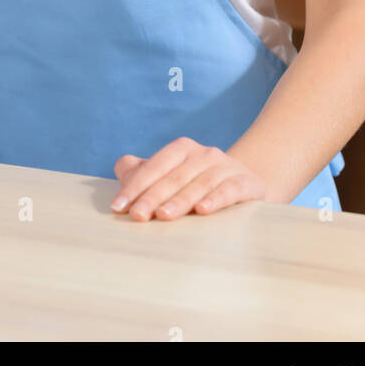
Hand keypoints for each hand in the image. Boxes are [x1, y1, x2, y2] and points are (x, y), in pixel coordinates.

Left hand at [110, 137, 265, 220]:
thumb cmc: (197, 183)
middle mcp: (204, 154)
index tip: (117, 207)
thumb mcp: (171, 175)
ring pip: (199, 184)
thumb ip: (144, 172)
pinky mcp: (246, 183)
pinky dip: (215, 199)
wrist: (245, 184)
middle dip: (152, 197)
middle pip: (174, 176)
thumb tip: (123, 169)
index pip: (154, 166)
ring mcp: (226, 167)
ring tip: (163, 216)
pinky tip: (202, 211)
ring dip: (180, 200)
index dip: (135, 186)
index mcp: (182, 149)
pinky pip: (229, 190)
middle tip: (137, 215)